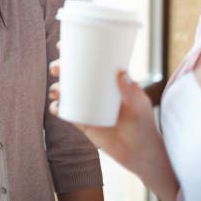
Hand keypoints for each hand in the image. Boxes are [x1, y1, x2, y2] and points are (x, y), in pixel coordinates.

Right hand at [48, 54, 179, 200]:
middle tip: (57, 69)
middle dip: (60, 69)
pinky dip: (58, 109)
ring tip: (57, 91)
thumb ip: (132, 91)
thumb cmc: (144, 125)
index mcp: (107, 81)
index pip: (89, 62)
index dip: (73, 52)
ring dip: (56, 88)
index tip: (61, 45)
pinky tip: (56, 107)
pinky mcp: (83, 123)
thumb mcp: (140, 106)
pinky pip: (67, 114)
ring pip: (66, 93)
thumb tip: (121, 72)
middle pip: (72, 75)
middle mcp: (95, 91)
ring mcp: (88, 106)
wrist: (141, 154)